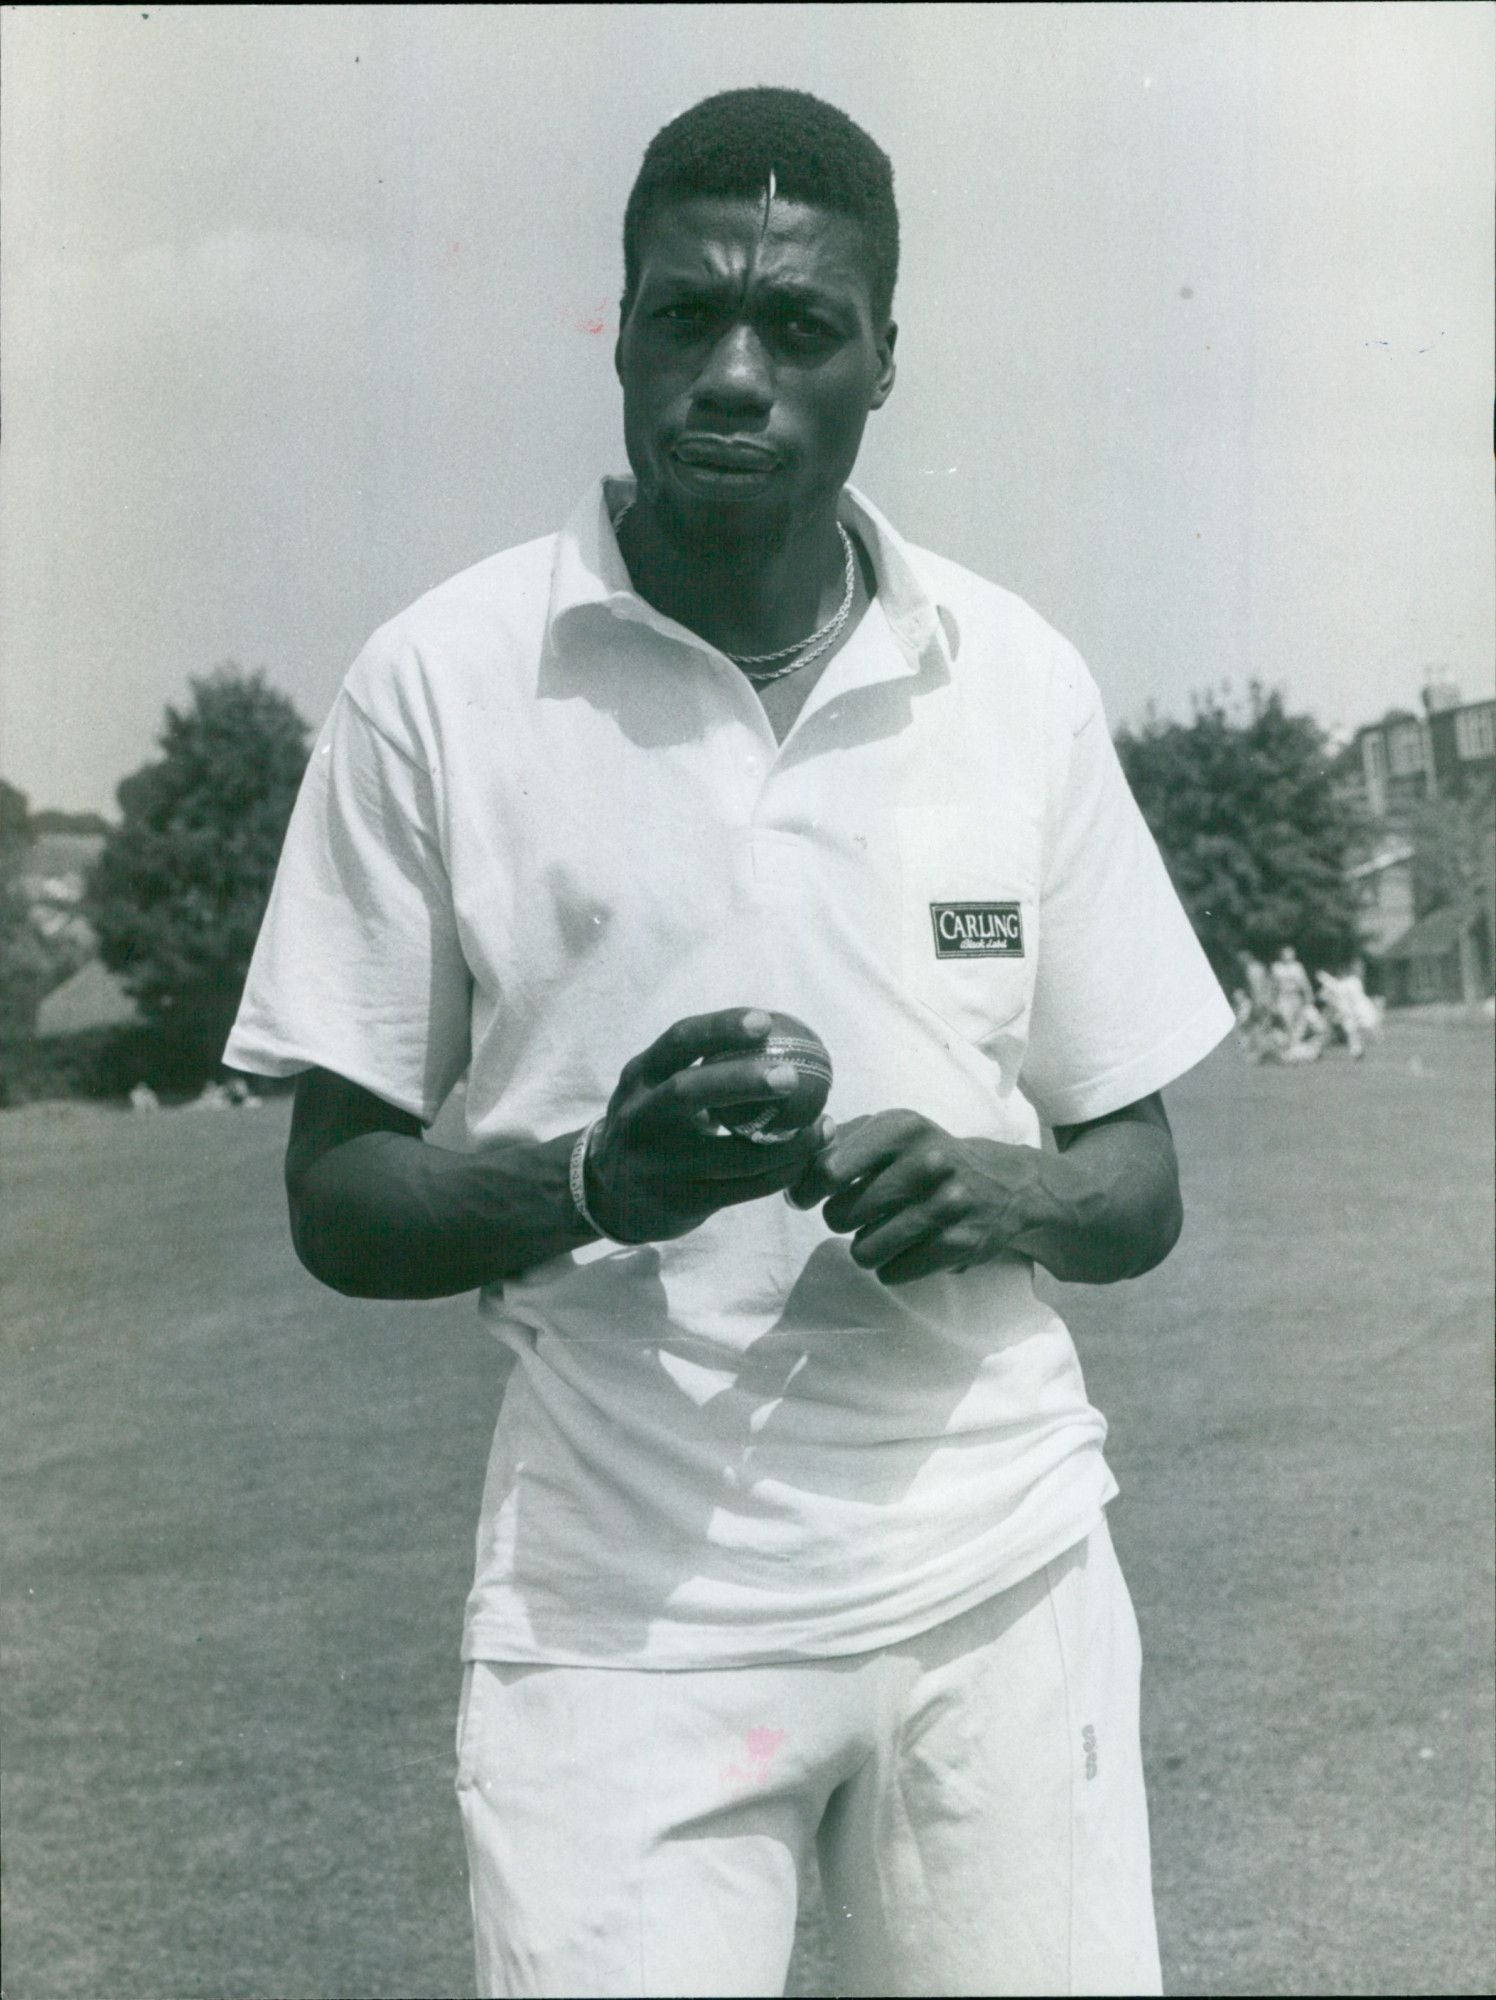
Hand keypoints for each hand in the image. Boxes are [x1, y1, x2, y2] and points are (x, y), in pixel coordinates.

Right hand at [586, 1009, 833, 1243]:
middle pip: (689, 1092)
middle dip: (743, 1081)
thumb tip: (783, 1034)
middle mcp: (640, 1117)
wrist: (609, 1195)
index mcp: (639, 1078)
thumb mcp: (657, 1089)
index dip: (720, 1028)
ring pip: (730, 1155)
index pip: (677, 1041)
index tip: (765, 1022)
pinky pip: (743, 1189)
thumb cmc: (655, 1126)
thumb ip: (702, 1066)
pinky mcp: (679, 1202)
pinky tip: (806, 1158)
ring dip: (786, 1143)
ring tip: (823, 1126)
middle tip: (792, 1076)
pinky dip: (781, 1173)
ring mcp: (657, 1165)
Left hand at [788, 1110, 1043, 1285]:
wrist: (1007, 1184)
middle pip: (840, 1216)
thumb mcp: (893, 1131)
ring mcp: (948, 1203)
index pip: (829, 1168)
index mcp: (902, 1128)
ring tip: (882, 1232)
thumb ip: (842, 1138)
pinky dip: (891, 1268)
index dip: (806, 1189)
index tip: (804, 1197)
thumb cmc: (930, 1156)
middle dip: (839, 1220)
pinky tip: (907, 1249)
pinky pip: (893, 1273)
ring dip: (864, 1248)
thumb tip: (797, 1153)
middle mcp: (927, 1161)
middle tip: (858, 1213)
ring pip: (864, 1251)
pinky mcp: (961, 1243)